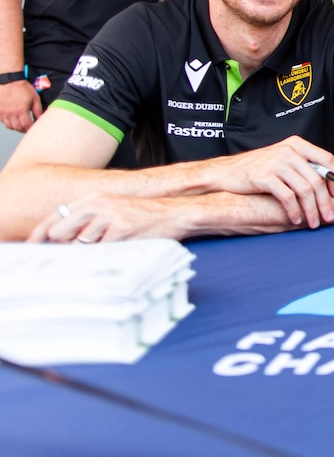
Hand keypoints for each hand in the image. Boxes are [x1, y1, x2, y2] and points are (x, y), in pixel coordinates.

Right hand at [0, 80, 41, 131]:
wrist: (8, 80)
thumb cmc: (21, 87)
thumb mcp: (34, 97)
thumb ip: (38, 109)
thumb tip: (41, 117)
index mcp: (21, 110)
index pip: (26, 125)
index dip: (31, 128)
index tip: (34, 128)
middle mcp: (11, 113)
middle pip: (17, 127)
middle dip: (24, 130)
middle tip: (28, 128)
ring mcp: (3, 112)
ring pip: (9, 126)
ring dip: (16, 127)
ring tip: (21, 125)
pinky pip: (2, 121)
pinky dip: (8, 123)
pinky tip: (13, 120)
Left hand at [27, 192, 186, 242]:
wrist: (176, 213)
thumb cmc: (145, 215)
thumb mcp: (114, 209)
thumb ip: (88, 220)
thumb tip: (62, 241)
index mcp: (93, 198)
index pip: (54, 217)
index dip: (39, 235)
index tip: (32, 247)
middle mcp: (98, 205)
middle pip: (60, 233)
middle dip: (64, 247)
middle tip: (73, 257)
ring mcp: (109, 217)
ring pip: (80, 245)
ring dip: (89, 254)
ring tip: (109, 251)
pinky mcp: (121, 230)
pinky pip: (101, 252)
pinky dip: (105, 258)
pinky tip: (119, 252)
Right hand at [209, 135, 333, 228]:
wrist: (226, 172)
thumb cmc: (257, 166)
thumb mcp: (284, 157)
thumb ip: (308, 159)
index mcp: (296, 144)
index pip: (325, 159)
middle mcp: (288, 151)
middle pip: (316, 179)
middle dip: (325, 202)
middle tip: (329, 217)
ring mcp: (276, 163)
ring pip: (304, 190)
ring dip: (311, 210)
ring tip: (313, 223)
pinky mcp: (264, 177)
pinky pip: (287, 197)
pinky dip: (294, 211)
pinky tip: (296, 219)